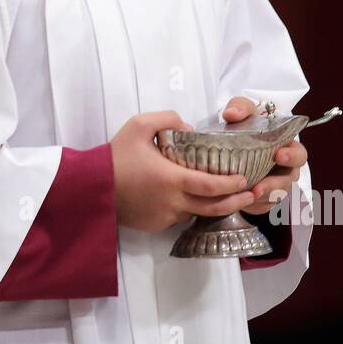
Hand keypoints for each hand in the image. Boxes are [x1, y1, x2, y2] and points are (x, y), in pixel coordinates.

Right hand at [111, 110, 259, 232]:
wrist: (91, 187)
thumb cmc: (116, 155)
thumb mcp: (139, 125)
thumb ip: (168, 119)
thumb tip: (188, 128)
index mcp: (172, 179)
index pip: (211, 186)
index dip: (232, 185)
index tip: (245, 180)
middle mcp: (172, 202)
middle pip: (212, 207)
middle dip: (236, 201)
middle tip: (251, 194)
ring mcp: (164, 217)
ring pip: (195, 212)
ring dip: (211, 205)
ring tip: (225, 196)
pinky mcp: (155, 225)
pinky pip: (177, 217)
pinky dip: (187, 208)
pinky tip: (189, 198)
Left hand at [221, 96, 306, 215]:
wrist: (227, 149)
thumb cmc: (244, 127)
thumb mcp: (243, 113)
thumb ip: (240, 108)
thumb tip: (231, 114)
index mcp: (286, 146)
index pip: (299, 153)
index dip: (292, 155)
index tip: (279, 155)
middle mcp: (285, 167)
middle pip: (291, 178)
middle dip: (278, 183)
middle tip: (261, 184)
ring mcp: (275, 184)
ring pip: (277, 194)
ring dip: (265, 195)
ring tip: (251, 194)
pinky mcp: (265, 198)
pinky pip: (264, 204)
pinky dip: (256, 203)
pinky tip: (245, 201)